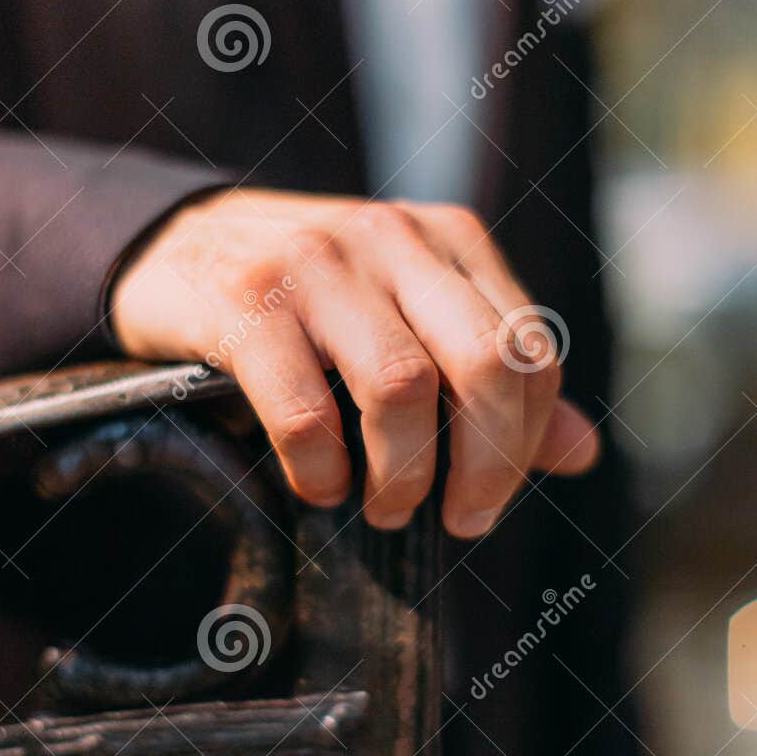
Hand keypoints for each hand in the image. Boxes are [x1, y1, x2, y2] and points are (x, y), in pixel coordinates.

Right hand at [111, 188, 598, 538]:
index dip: (523, 443)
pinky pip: (304, 411)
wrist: (172, 248)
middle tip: (456, 518)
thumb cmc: (310, 303)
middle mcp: (391, 237)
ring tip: (384, 505)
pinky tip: (318, 485)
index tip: (485, 497)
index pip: (531, 350)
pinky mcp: (245, 302)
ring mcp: (316, 263)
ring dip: (401, 474)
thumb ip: (494, 382)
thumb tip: (584, 454)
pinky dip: (321, 471)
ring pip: (400, 389)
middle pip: (485, 364)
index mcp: (448, 238)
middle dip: (485, 466)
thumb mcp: (410, 321)